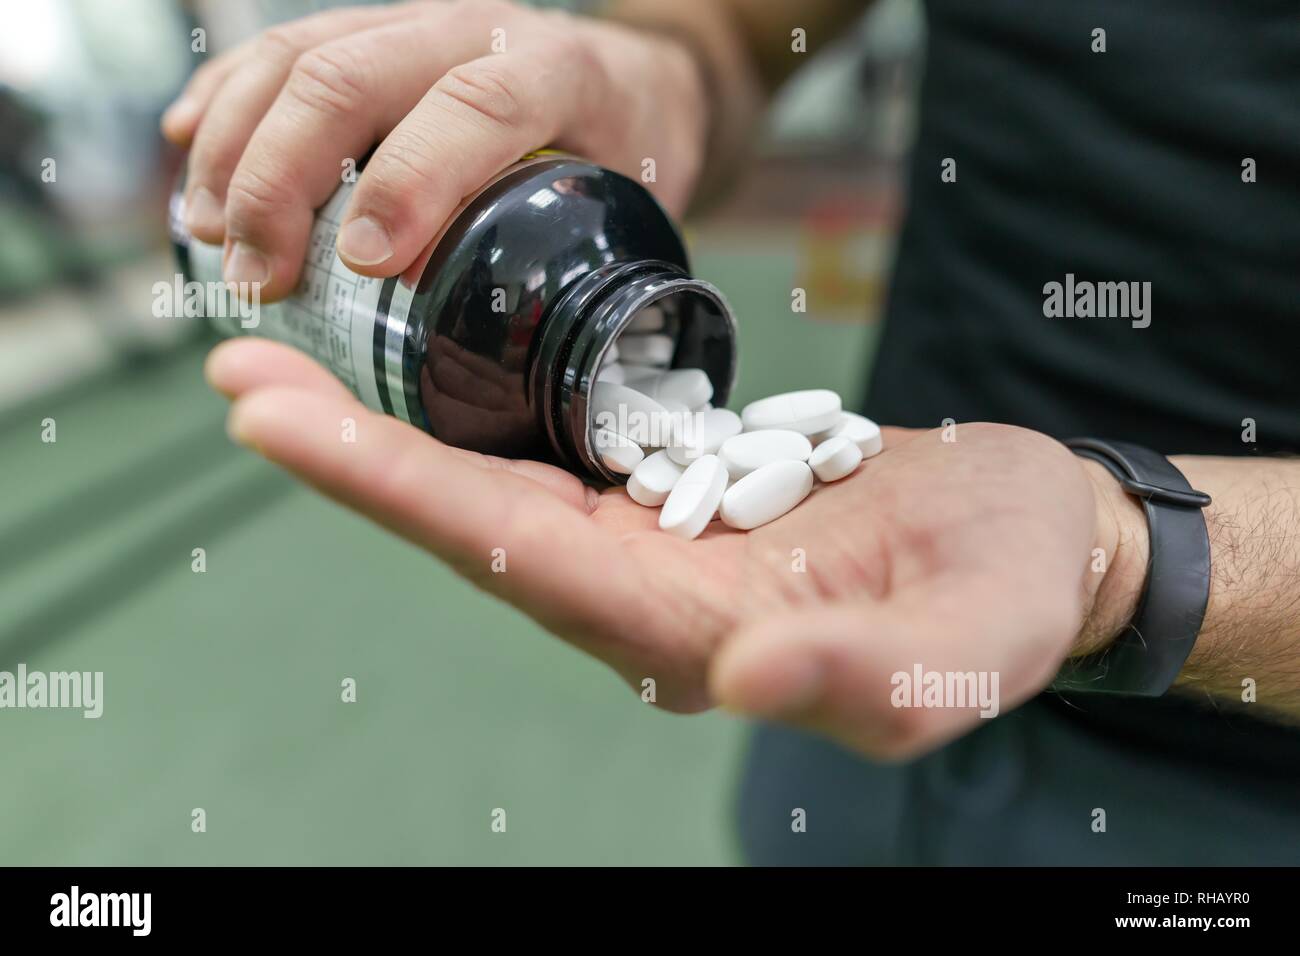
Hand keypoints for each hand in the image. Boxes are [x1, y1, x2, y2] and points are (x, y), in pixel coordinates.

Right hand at [162, 0, 707, 299]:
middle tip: (256, 276)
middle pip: (355, 76)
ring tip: (213, 234)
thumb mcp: (638, 213)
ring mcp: (414, 25)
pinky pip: (279, 50)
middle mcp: (476, 30)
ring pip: (300, 56)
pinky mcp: (370, 33)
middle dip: (286, 177)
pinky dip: (226, 99)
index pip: (477, 105)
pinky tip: (189, 146)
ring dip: (239, 146)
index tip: (361, 263)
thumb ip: (588, 270)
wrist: (633, 87)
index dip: (411, 178)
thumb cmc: (631, 163)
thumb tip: (518, 374)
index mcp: (559, 73)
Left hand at [207, 338, 1147, 758]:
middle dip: (354, 455)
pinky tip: (425, 375)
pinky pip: (559, 458)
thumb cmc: (1015, 596)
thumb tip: (744, 670)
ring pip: (502, 486)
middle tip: (237, 374)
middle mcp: (652, 599)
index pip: (521, 561)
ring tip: (290, 365)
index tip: (285, 425)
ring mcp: (661, 548)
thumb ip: (866, 677)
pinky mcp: (682, 497)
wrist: (1042, 542)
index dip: (399, 492)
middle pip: (477, 523)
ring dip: (394, 430)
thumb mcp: (969, 646)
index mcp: (700, 635)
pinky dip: (479, 415)